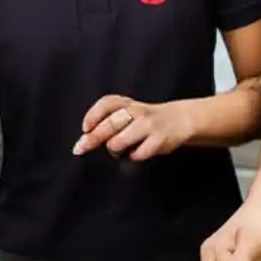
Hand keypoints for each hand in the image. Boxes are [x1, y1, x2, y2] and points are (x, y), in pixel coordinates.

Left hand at [72, 95, 194, 161]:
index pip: (107, 104)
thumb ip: (108, 120)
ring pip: (118, 142)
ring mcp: (148, 125)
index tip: (85, 129)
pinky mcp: (158, 140)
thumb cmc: (146, 119)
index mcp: (127, 103)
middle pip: (109, 125)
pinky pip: (136, 154)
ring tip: (119, 150)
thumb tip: (84, 140)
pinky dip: (132, 157)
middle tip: (81, 148)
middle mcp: (137, 111)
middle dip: (92, 139)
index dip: (92, 116)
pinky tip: (135, 153)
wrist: (179, 119)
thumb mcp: (129, 110)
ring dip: (114, 150)